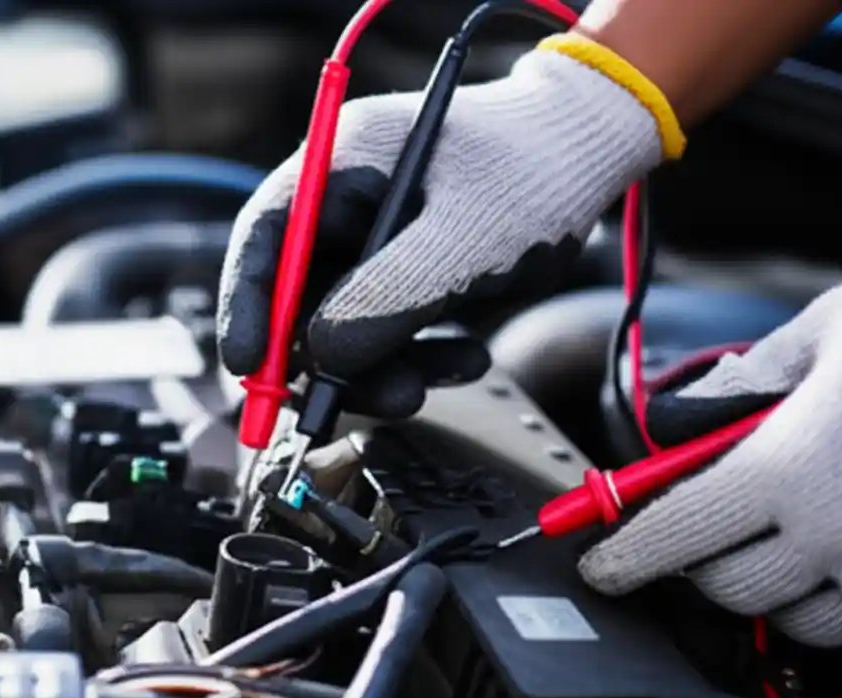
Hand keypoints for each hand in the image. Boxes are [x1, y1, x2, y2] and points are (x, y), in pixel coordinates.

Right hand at [217, 44, 664, 417]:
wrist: (592, 159)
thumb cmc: (533, 170)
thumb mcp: (463, 239)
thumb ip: (387, 298)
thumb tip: (322, 356)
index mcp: (342, 164)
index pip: (266, 237)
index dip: (248, 304)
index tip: (249, 365)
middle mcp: (347, 205)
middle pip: (300, 297)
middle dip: (332, 356)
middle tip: (378, 394)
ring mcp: (377, 243)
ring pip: (346, 328)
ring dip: (384, 368)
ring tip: (438, 378)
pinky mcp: (408, 276)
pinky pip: (391, 334)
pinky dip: (421, 358)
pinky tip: (468, 357)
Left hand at [579, 267, 841, 654]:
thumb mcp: (839, 324)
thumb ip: (755, 372)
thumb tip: (699, 406)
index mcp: (793, 464)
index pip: (678, 530)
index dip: (626, 554)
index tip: (602, 565)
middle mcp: (840, 535)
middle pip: (729, 587)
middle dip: (702, 564)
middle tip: (712, 532)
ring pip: (802, 620)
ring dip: (780, 588)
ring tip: (801, 537)